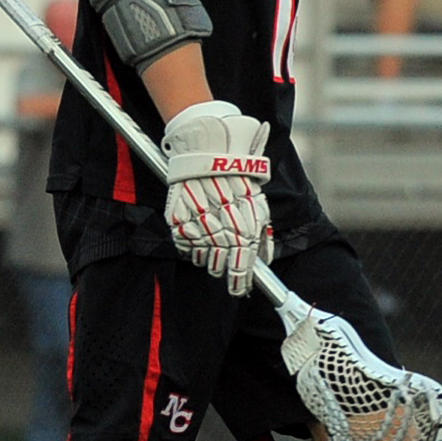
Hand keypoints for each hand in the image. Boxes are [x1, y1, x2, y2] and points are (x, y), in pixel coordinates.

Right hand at [161, 99, 272, 296]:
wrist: (210, 150)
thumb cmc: (237, 175)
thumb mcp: (258, 202)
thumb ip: (262, 234)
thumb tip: (264, 260)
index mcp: (244, 224)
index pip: (242, 263)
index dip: (240, 280)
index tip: (239, 290)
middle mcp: (220, 226)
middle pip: (218, 265)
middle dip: (222, 269)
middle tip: (223, 266)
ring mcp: (196, 223)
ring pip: (200, 256)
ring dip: (206, 256)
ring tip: (211, 240)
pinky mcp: (177, 218)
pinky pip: (183, 244)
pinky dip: (190, 244)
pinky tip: (197, 232)